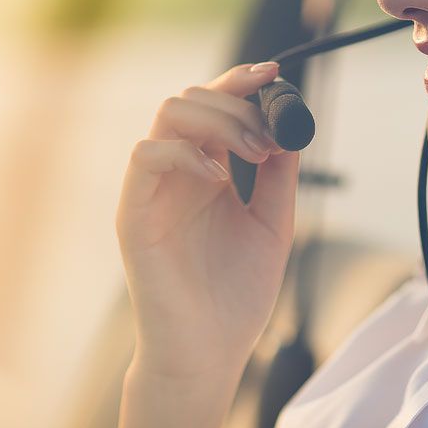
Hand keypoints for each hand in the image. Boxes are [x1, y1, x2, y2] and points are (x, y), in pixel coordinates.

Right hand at [115, 61, 301, 380]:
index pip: (214, 105)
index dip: (240, 81)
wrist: (210, 353)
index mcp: (205, 170)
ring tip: (255, 153)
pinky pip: (145, 156)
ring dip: (218, 120)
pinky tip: (218, 177)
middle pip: (190, 97)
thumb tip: (293, 124)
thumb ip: (280, 175)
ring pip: (167, 114)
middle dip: (237, 102)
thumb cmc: (235, 294)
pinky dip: (184, 153)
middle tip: (271, 137)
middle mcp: (176, 172)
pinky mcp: (135, 214)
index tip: (275, 74)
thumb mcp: (272, 223)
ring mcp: (153, 190)